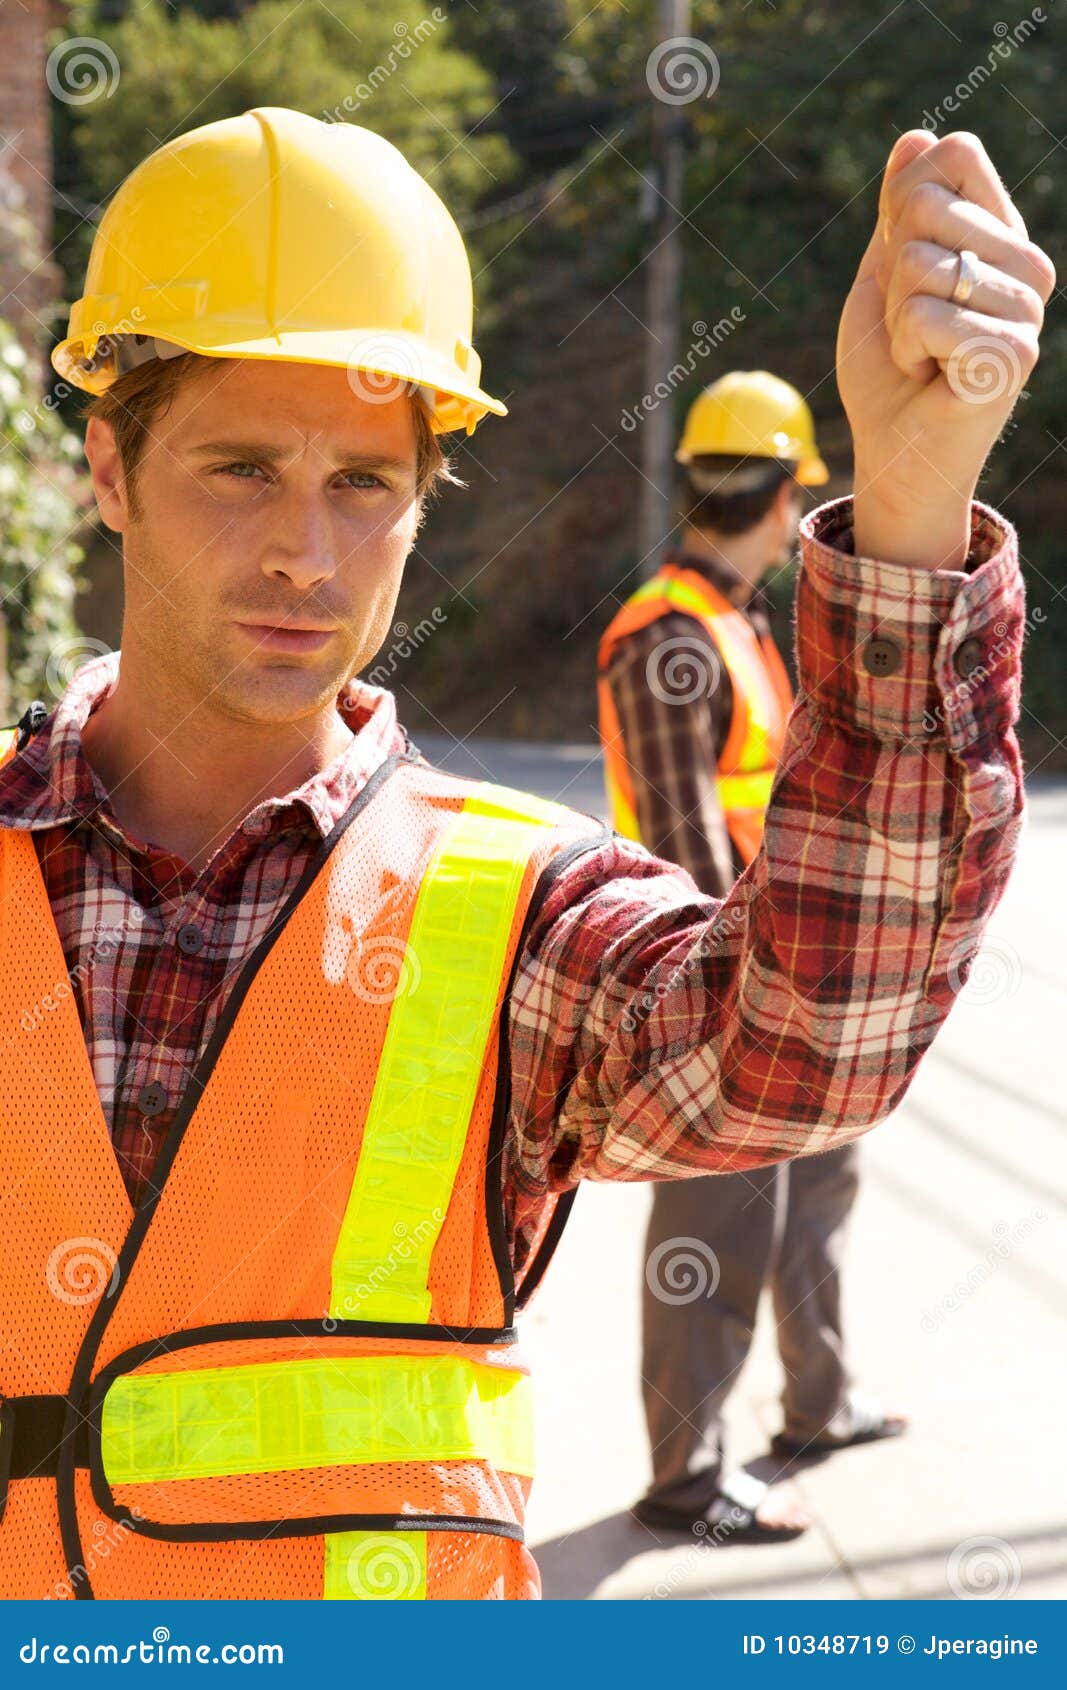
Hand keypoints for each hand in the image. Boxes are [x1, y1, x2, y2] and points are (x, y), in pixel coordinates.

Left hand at [836, 129, 1054, 569]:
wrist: (894, 452)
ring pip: (922, 266)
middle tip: (910, 326)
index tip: (900, 260)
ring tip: (920, 355)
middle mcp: (1025, 265)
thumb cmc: (888, 370)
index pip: (956, 154)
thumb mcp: (881, 276)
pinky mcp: (1015, 353)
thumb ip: (900, 212)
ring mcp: (1027, 309)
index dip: (904, 201)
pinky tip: (929, 376)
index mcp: (1000, 235)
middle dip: (891, 275)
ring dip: (897, 319)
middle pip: (926, 210)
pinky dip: (908, 350)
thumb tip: (916, 137)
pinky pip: (929, 316)